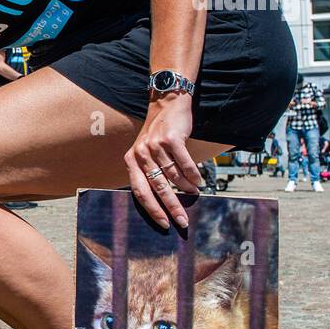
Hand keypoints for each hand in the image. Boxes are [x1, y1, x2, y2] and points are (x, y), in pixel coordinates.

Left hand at [124, 94, 201, 228]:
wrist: (167, 104)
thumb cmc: (158, 134)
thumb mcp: (146, 153)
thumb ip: (150, 173)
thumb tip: (163, 201)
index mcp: (131, 160)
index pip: (139, 191)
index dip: (152, 209)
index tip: (164, 224)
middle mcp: (140, 153)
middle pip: (157, 187)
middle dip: (171, 207)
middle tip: (183, 221)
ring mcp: (155, 145)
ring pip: (173, 176)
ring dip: (186, 188)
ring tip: (194, 194)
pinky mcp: (171, 139)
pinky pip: (185, 164)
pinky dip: (193, 175)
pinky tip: (198, 182)